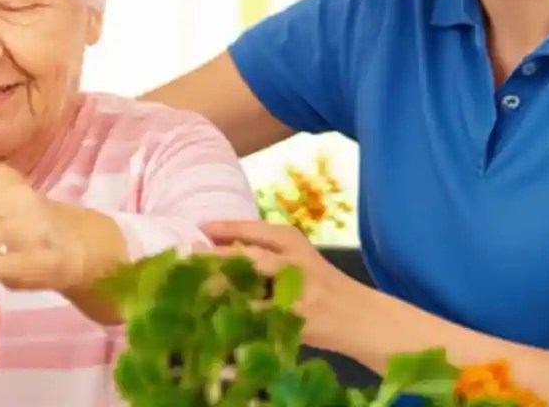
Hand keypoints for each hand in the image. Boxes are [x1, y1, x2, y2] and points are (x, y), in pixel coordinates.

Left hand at [204, 220, 365, 350]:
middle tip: (187, 258)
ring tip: (196, 288)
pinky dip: (239, 317)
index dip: (221, 228)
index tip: (196, 229)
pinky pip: (262, 316)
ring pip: (252, 283)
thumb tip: (214, 252)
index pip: (250, 229)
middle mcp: (293, 259)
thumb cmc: (320, 286)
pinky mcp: (297, 316)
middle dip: (215, 257)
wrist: (360, 317)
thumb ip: (263, 255)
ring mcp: (296, 288)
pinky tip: (219, 319)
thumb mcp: (296, 260)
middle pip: (247, 253)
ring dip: (222, 285)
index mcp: (291, 240)